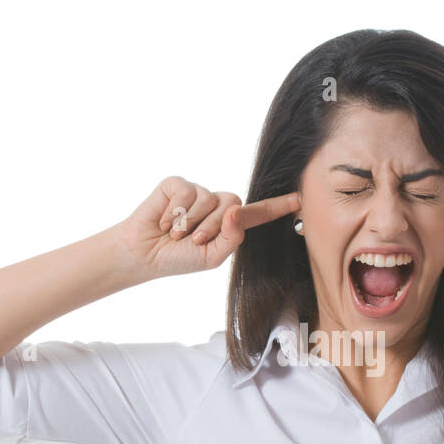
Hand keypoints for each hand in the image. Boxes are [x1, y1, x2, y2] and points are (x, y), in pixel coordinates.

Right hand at [116, 176, 299, 277]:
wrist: (145, 254)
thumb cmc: (178, 258)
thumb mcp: (211, 257)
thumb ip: (230, 238)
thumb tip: (235, 210)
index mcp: (229, 225)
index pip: (258, 213)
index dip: (278, 206)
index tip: (298, 199)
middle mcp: (216, 205)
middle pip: (233, 203)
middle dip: (212, 226)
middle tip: (193, 240)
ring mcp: (197, 192)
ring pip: (209, 199)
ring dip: (191, 222)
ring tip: (176, 233)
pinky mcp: (177, 185)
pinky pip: (186, 192)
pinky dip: (175, 212)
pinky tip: (165, 221)